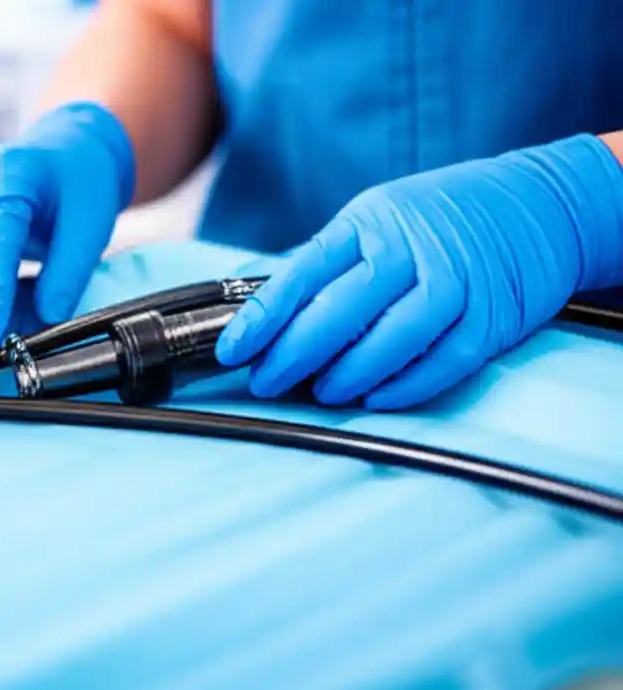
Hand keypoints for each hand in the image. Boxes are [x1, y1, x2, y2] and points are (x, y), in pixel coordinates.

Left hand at [216, 134, 622, 409]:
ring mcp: (456, 281)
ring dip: (349, 373)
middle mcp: (411, 247)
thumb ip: (320, 259)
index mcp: (369, 222)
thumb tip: (251, 290)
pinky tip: (375, 398)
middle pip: (340, 308)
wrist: (543, 203)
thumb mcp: (376, 218)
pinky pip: (444, 359)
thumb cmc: (442, 216)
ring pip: (392, 336)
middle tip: (265, 383)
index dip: (262, 316)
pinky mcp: (492, 315)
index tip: (233, 350)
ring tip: (320, 393)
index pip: (303, 271)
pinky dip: (405, 384)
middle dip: (293, 353)